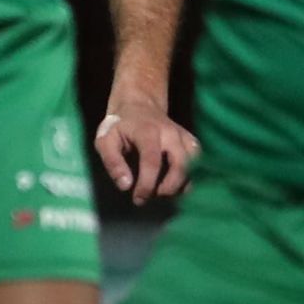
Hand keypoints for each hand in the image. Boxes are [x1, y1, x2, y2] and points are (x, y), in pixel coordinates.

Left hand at [94, 88, 199, 202]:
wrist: (139, 105)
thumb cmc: (119, 126)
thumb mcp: (105, 141)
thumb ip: (113, 163)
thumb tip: (126, 186)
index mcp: (148, 131)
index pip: (152, 161)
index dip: (147, 184)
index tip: (139, 199)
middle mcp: (171, 133)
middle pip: (181, 164)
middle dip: (170, 187)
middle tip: (155, 197)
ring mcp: (183, 136)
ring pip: (194, 164)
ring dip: (182, 183)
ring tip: (165, 192)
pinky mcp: (191, 140)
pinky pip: (198, 162)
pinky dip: (190, 177)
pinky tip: (176, 185)